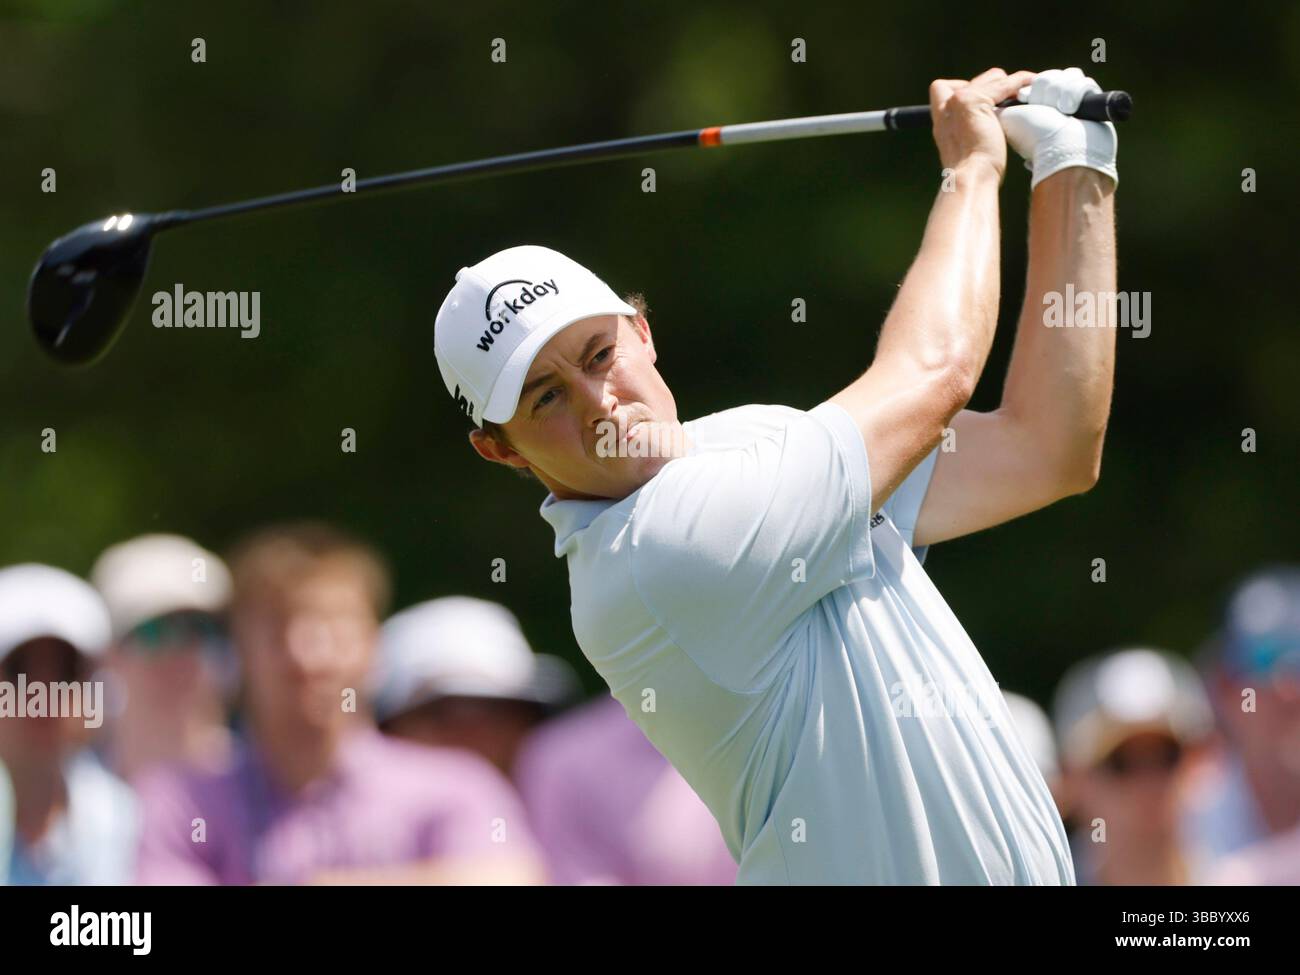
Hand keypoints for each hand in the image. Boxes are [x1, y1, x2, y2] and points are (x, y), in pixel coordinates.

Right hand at [929, 68, 1036, 179]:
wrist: (972, 177)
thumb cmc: (974, 171)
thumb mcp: (964, 147)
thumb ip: (966, 129)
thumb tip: (983, 125)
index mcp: (941, 119)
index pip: (942, 88)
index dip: (964, 87)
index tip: (982, 102)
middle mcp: (946, 107)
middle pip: (974, 80)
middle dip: (994, 87)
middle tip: (1009, 101)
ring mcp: (958, 101)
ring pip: (992, 78)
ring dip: (1009, 84)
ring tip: (1023, 95)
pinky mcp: (974, 100)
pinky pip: (1005, 84)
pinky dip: (1021, 82)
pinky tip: (1032, 85)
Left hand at [1000, 67, 1118, 188]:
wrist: (1064, 147)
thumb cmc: (1035, 135)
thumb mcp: (1007, 116)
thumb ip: (1000, 101)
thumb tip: (999, 88)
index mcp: (1034, 106)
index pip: (1034, 80)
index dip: (1031, 87)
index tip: (1024, 98)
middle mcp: (1053, 103)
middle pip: (1049, 76)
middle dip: (1044, 90)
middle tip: (1043, 109)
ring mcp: (1073, 101)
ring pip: (1065, 76)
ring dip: (1059, 93)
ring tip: (1061, 111)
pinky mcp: (1091, 99)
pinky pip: (1082, 82)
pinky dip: (1075, 94)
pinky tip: (1071, 109)